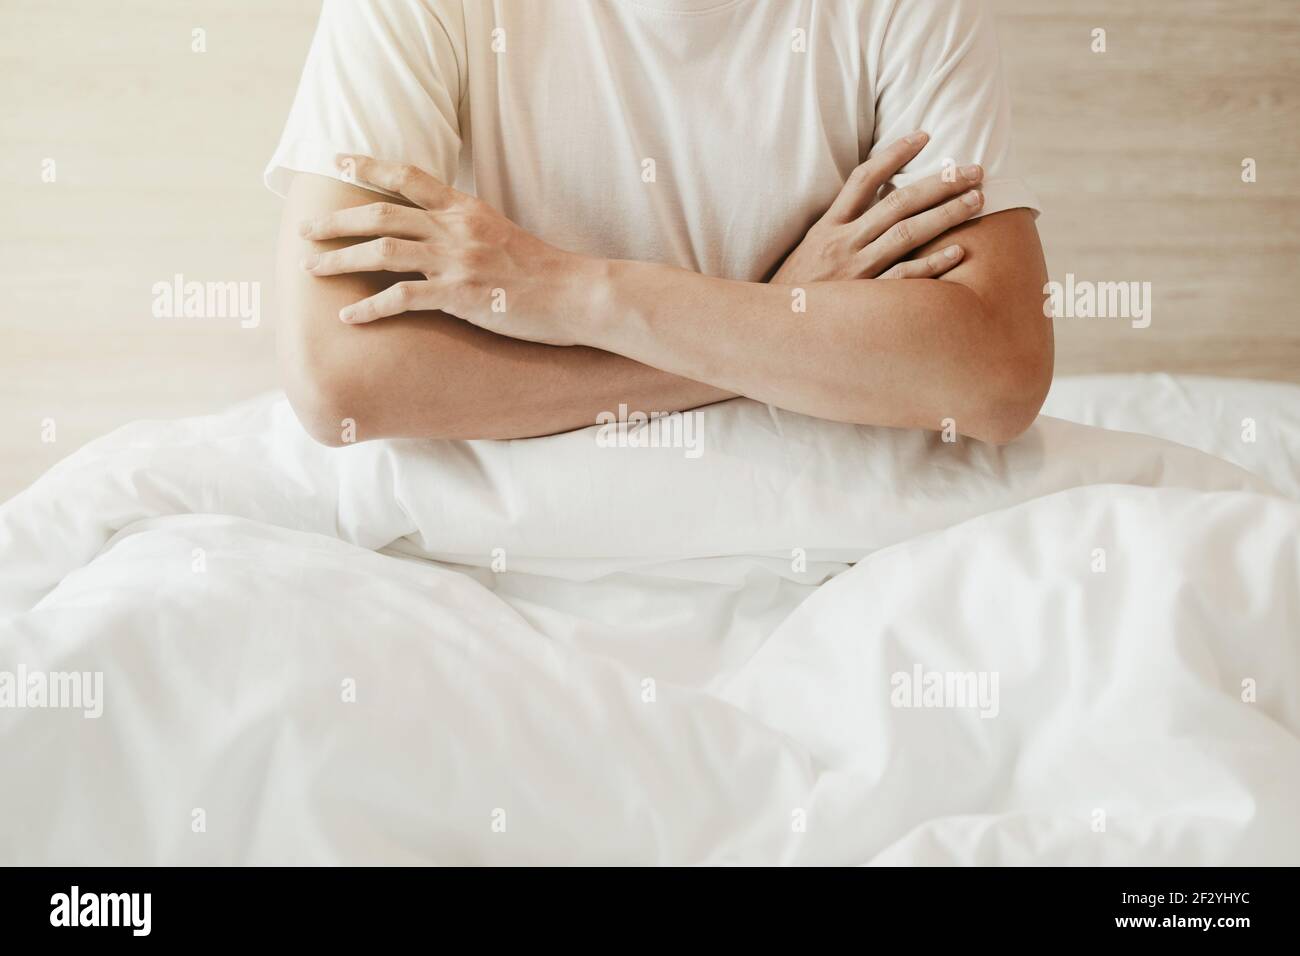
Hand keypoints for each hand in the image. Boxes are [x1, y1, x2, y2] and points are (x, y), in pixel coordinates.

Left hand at [299, 155, 587, 344]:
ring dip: (339, 260)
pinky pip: (401, 298)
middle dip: (336, 222)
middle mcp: (455, 229)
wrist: (575, 295)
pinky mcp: (460, 296)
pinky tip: (348, 315)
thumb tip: (437, 229)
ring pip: (381, 252)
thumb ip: (466, 226)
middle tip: (305, 231)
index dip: (368, 167)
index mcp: (466, 208)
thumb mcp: (501, 232)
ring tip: (312, 270)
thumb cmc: (542, 271)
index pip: (408, 177)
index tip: (337, 161)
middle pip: (380, 215)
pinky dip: (369, 307)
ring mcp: (456, 261)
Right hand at [771, 132, 984, 283]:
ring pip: (906, 234)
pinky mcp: (864, 300)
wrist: (777, 330)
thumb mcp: (810, 248)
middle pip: (897, 203)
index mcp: (828, 226)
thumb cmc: (796, 288)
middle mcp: (842, 243)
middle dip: (940, 184)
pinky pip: (903, 278)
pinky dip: (932, 264)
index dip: (895, 154)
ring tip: (976, 200)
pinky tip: (958, 252)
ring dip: (945, 215)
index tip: (925, 136)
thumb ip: (841, 225)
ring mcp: (855, 271)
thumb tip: (878, 197)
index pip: (864, 178)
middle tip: (974, 171)